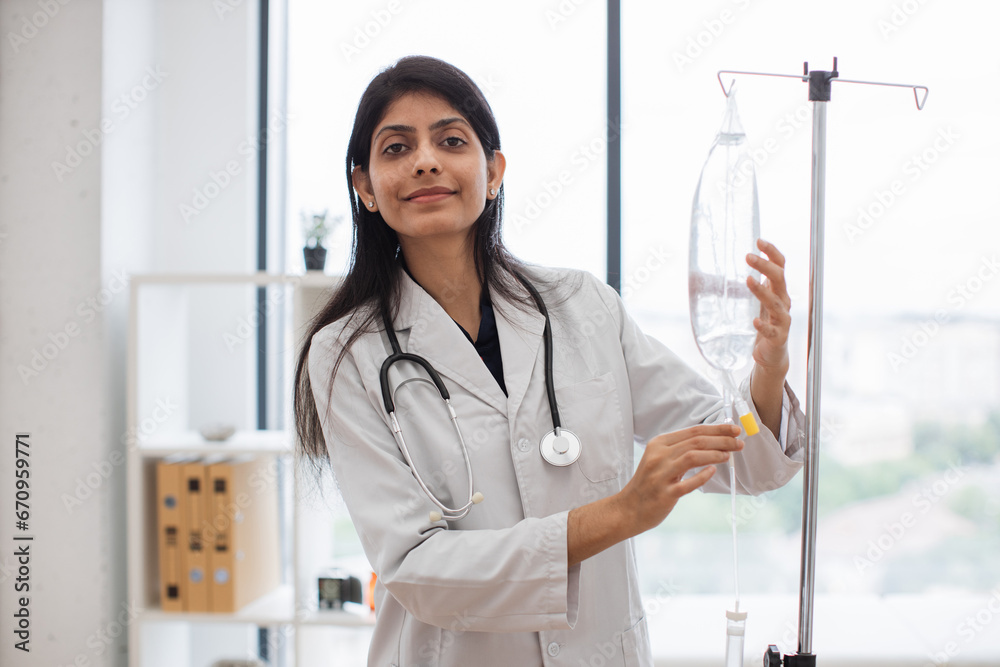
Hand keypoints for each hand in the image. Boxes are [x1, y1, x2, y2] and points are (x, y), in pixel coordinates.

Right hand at [614, 424, 743, 533]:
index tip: (734, 430)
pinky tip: (712, 472)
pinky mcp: (664, 494)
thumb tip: (712, 441)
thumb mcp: (660, 459)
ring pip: (692, 457)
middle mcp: (658, 456)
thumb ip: (680, 449)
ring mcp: (660, 475)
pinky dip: (701, 476)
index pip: (693, 431)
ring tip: (729, 455)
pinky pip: (686, 484)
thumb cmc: (649, 483)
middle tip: (739, 443)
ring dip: (715, 454)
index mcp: (659, 444)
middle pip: (696, 442)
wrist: (628, 509)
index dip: (716, 429)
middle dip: (721, 440)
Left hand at [746, 239, 790, 373]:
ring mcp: (782, 320)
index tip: (759, 241)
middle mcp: (783, 302)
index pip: (780, 266)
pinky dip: (763, 326)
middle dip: (765, 266)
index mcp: (779, 291)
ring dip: (762, 291)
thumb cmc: (766, 323)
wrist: (772, 354)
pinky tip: (754, 321)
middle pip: (779, 280)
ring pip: (775, 303)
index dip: (772, 253)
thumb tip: (738, 264)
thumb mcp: (761, 300)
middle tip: (748, 256)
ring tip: (748, 280)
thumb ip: (757, 283)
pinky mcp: (777, 337)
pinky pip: (771, 330)